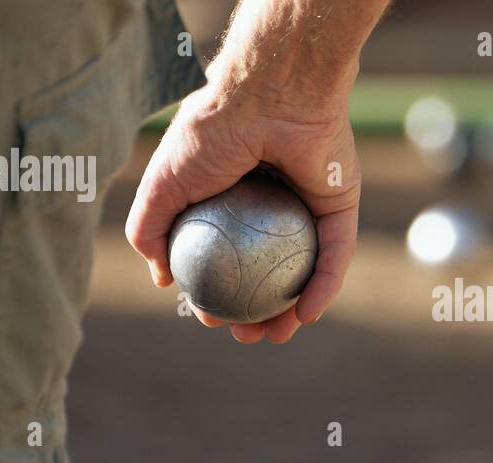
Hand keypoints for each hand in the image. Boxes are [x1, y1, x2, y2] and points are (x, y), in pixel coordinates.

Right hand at [125, 0, 387, 343]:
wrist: (270, 96)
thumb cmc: (212, 133)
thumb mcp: (163, 184)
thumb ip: (151, 230)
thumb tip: (162, 278)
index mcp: (230, 200)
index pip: (225, 258)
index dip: (216, 293)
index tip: (207, 317)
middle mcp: (271, 206)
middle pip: (267, 271)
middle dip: (256, 313)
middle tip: (245, 337)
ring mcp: (308, 207)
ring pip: (302, 270)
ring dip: (291, 310)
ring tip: (275, 337)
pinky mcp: (342, 206)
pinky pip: (335, 254)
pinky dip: (323, 287)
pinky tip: (309, 315)